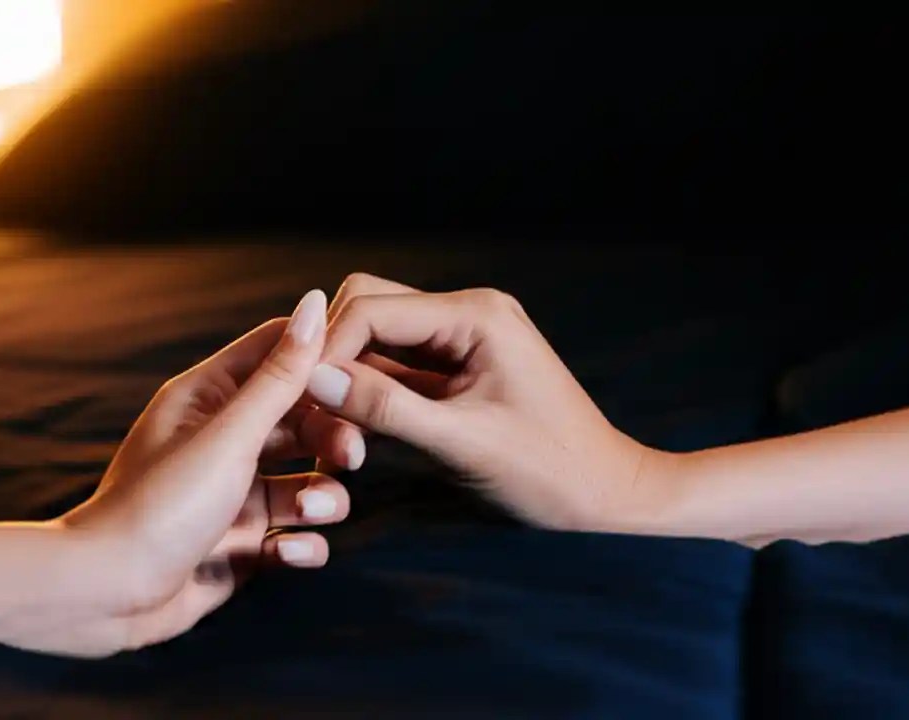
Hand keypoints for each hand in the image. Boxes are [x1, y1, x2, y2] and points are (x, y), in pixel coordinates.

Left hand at [0, 291, 351, 657]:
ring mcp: (230, 495)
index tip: (364, 376)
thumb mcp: (229, 435)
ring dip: (320, 498)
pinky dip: (300, 546)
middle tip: (349, 457)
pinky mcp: (236, 545)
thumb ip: (280, 377)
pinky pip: (289, 537)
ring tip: (308, 514)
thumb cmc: (159, 506)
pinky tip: (285, 554)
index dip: (325, 360)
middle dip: (331, 439)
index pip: (279, 353)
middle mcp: (220, 440)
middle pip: (302, 421)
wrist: (105, 596)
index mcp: (208, 397)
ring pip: (303, 484)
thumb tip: (317, 303)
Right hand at [305, 274, 670, 532]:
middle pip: (366, 309)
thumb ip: (385, 408)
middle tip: (313, 416)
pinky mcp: (457, 367)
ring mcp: (462, 337)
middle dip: (333, 357)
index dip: (327, 352)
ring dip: (347, 378)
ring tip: (331, 434)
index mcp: (476, 315)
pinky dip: (369, 394)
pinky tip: (353, 432)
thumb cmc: (550, 471)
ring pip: (375, 338)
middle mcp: (467, 312)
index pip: (371, 311)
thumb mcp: (462, 442)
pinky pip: (395, 367)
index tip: (298, 403)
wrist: (609, 493)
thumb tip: (313, 379)